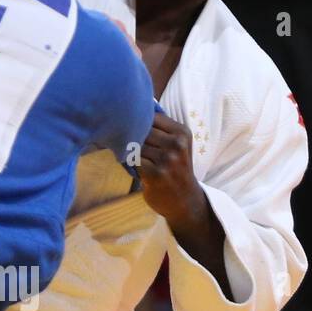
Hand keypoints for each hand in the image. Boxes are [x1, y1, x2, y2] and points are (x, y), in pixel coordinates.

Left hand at [139, 111, 203, 226]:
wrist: (185, 200)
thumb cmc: (176, 169)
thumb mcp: (177, 145)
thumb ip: (160, 129)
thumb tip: (132, 110)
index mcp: (182, 133)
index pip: (151, 116)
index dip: (137, 121)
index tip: (130, 126)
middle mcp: (176, 144)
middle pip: (141, 130)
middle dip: (131, 136)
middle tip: (126, 143)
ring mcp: (166, 160)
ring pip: (135, 145)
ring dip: (129, 150)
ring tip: (132, 156)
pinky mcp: (155, 174)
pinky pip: (133, 160)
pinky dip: (129, 162)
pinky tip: (134, 167)